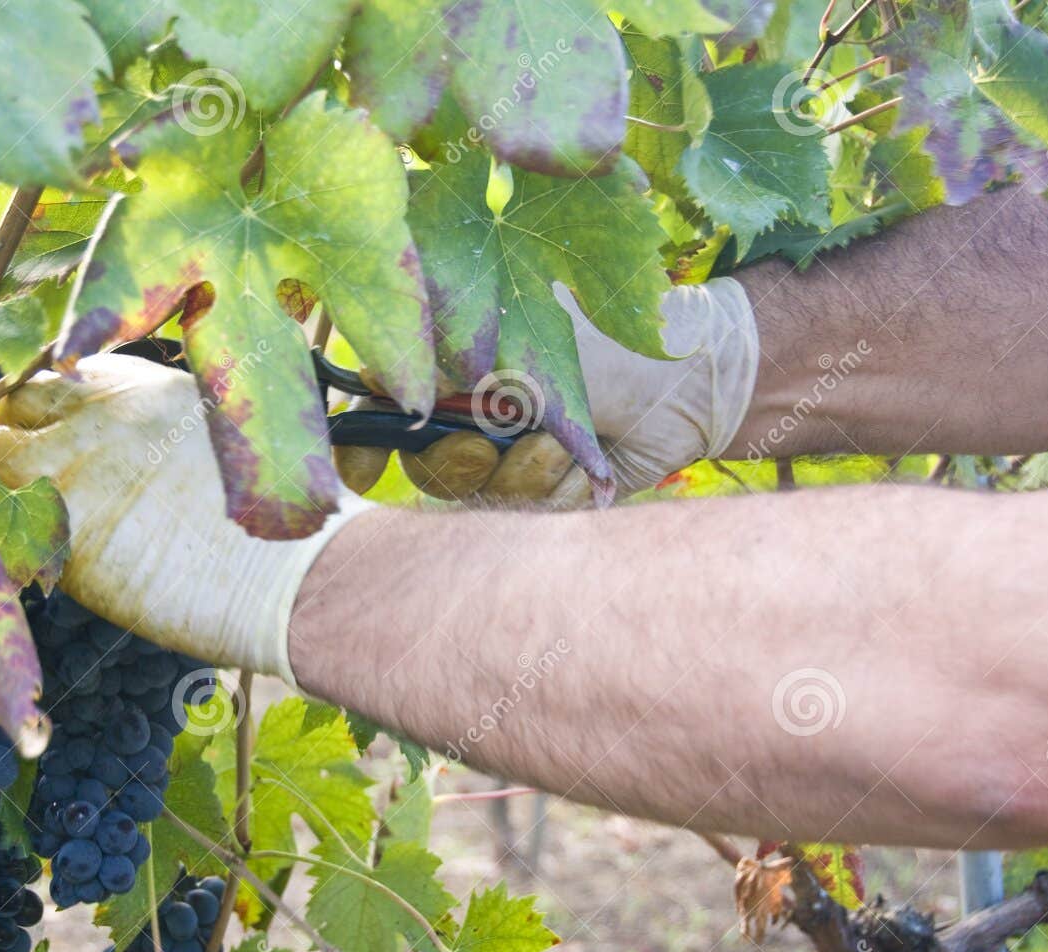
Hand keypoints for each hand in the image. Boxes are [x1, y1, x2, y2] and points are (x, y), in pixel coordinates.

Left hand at [0, 354, 371, 682]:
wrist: (295, 571)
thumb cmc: (284, 525)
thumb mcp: (230, 445)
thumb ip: (169, 442)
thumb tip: (142, 470)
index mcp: (150, 388)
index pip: (64, 377)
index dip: (44, 410)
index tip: (39, 436)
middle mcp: (105, 415)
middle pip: (17, 406)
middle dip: (7, 438)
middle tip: (5, 481)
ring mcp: (78, 467)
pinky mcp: (64, 530)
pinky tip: (9, 562)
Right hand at [372, 279, 758, 503]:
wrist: (692, 382)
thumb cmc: (604, 343)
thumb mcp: (510, 338)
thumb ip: (435, 358)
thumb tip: (366, 378)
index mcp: (458, 369)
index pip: (384, 414)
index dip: (360, 450)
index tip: (354, 477)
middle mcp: (479, 417)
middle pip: (426, 469)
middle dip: (460, 459)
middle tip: (492, 436)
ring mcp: (518, 459)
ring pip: (482, 499)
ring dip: (523, 470)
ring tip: (564, 442)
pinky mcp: (557, 497)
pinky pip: (534, 516)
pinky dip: (562, 489)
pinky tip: (593, 462)